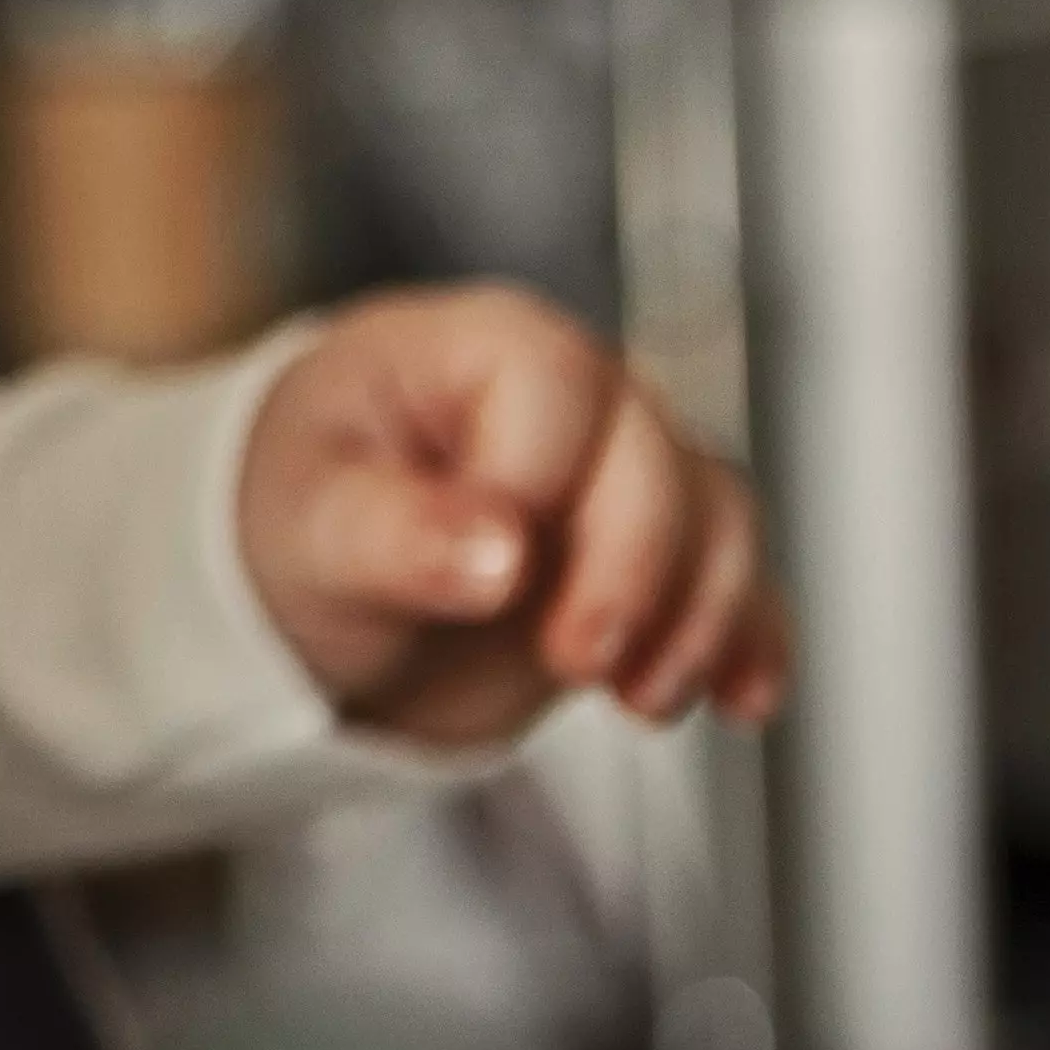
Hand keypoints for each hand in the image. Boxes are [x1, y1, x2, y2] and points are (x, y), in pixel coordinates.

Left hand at [237, 285, 790, 753]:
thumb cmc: (301, 519)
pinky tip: (740, 697)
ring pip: (716, 517)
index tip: (500, 578)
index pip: (554, 390)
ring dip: (699, 618)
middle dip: (634, 571)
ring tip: (640, 700)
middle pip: (655, 457)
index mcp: (476, 350)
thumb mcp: (312, 530)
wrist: (321, 592)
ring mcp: (621, 473)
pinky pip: (737, 577)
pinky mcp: (654, 553)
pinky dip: (748, 639)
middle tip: (577, 660)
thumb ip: (394, 533)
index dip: (540, 488)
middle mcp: (569, 396)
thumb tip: (498, 553)